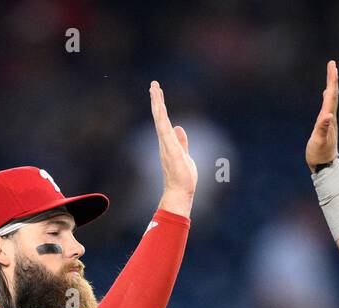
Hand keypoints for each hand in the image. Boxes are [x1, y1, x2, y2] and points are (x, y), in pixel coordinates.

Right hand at [150, 80, 195, 217]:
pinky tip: (159, 104)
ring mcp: (165, 144)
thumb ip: (182, 142)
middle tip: (154, 83)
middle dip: (156, 100)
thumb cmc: (182, 178)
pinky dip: (161, 115)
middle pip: (159, 116)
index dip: (161, 106)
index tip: (158, 93)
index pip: (164, 121)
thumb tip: (178, 128)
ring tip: (154, 87)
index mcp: (168, 143)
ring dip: (157, 103)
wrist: (180, 192)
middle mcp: (164, 141)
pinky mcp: (169, 147)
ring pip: (160, 119)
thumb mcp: (184, 155)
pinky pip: (163, 127)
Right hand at [305, 59, 338, 172]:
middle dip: (332, 79)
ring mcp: (330, 121)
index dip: (331, 81)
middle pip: (333, 95)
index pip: (331, 96)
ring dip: (331, 86)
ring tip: (331, 75)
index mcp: (328, 119)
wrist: (325, 166)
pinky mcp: (327, 125)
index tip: (332, 66)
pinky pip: (328, 106)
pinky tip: (326, 95)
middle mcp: (331, 118)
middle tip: (332, 65)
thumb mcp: (319, 142)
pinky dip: (328, 97)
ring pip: (332, 100)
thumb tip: (328, 115)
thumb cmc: (319, 155)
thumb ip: (323, 129)